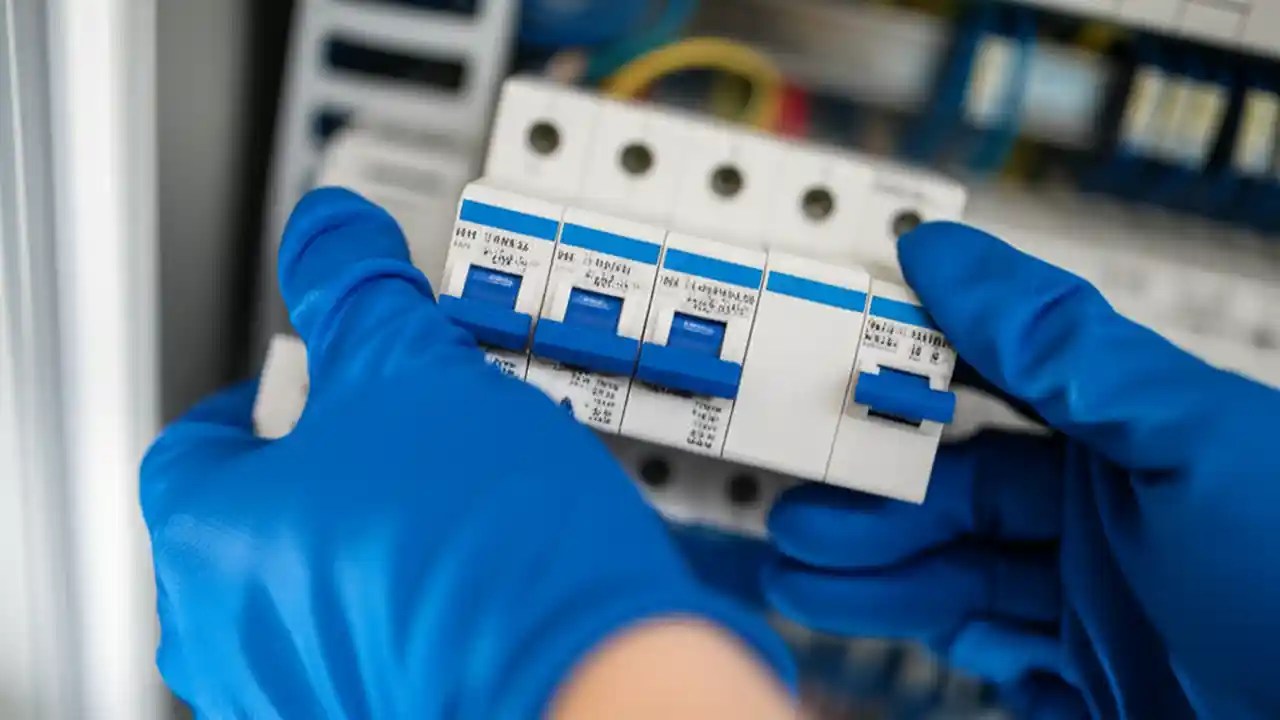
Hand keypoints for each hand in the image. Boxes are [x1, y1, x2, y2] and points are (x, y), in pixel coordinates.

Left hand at [140, 188, 792, 717]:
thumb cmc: (488, 552)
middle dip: (344, 461)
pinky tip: (483, 567)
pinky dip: (415, 597)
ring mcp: (297, 695)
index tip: (343, 377)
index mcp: (206, 544)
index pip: (205, 435)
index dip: (284, 389)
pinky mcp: (376, 714)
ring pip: (324, 578)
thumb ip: (355, 291)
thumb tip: (328, 233)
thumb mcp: (415, 369)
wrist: (587, 678)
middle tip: (418, 431)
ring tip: (465, 499)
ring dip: (382, 530)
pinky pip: (375, 634)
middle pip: (267, 511)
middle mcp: (229, 637)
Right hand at [764, 223, 1279, 718]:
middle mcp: (1115, 522)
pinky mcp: (1093, 688)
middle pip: (958, 496)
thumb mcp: (1190, 441)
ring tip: (798, 569)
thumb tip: (949, 256)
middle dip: (870, 496)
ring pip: (956, 580)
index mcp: (1137, 442)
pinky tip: (871, 617)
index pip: (994, 389)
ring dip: (873, 573)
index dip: (908, 376)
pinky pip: (989, 656)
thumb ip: (1062, 350)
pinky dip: (924, 636)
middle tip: (796, 498)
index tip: (831, 368)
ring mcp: (1101, 610)